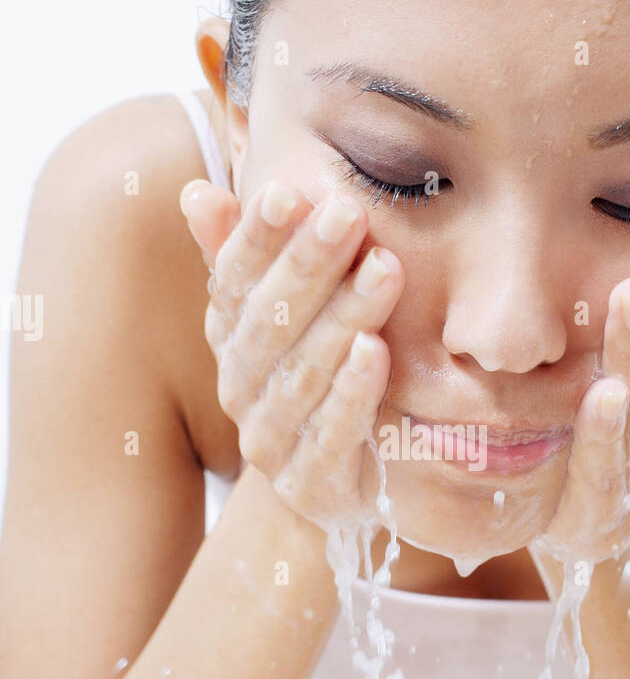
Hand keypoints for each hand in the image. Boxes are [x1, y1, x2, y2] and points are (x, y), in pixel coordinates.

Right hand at [179, 176, 403, 530]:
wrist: (337, 483)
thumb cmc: (318, 381)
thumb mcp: (285, 316)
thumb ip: (246, 258)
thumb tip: (197, 193)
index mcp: (230, 340)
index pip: (233, 284)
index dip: (255, 239)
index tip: (287, 193)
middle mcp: (241, 390)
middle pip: (268, 324)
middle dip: (308, 266)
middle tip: (348, 213)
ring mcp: (272, 441)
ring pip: (303, 375)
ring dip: (343, 317)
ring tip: (383, 269)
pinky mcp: (312, 485)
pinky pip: (331, 436)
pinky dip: (352, 393)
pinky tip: (376, 352)